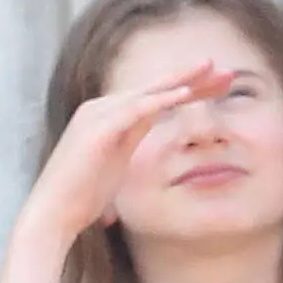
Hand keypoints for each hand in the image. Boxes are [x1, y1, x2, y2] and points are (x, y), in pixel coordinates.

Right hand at [22, 68, 225, 240]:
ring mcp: (97, 116)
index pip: (155, 97)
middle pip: (156, 88)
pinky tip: (186, 92)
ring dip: (184, 80)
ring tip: (214, 70)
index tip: (221, 87)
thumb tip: (149, 138)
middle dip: (194, 78)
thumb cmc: (81, 197)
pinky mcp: (98, 129)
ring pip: (149, 92)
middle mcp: (101, 109)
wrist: (53, 213)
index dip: (190, 89)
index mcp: (108, 117)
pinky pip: (136, 108)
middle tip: (230, 71)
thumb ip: (130, 142)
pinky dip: (162, 99)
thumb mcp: (116, 163)